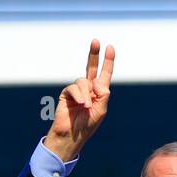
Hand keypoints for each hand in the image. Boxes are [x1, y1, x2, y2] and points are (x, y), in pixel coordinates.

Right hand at [45, 39, 113, 162]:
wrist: (72, 135)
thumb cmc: (88, 125)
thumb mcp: (101, 109)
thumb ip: (103, 94)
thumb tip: (97, 82)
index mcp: (99, 92)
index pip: (104, 74)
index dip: (108, 61)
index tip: (110, 47)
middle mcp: (88, 89)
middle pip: (91, 68)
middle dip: (94, 54)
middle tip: (96, 41)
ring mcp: (77, 90)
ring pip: (83, 81)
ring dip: (87, 94)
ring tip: (86, 107)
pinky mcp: (66, 93)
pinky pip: (73, 88)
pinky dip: (79, 95)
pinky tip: (81, 104)